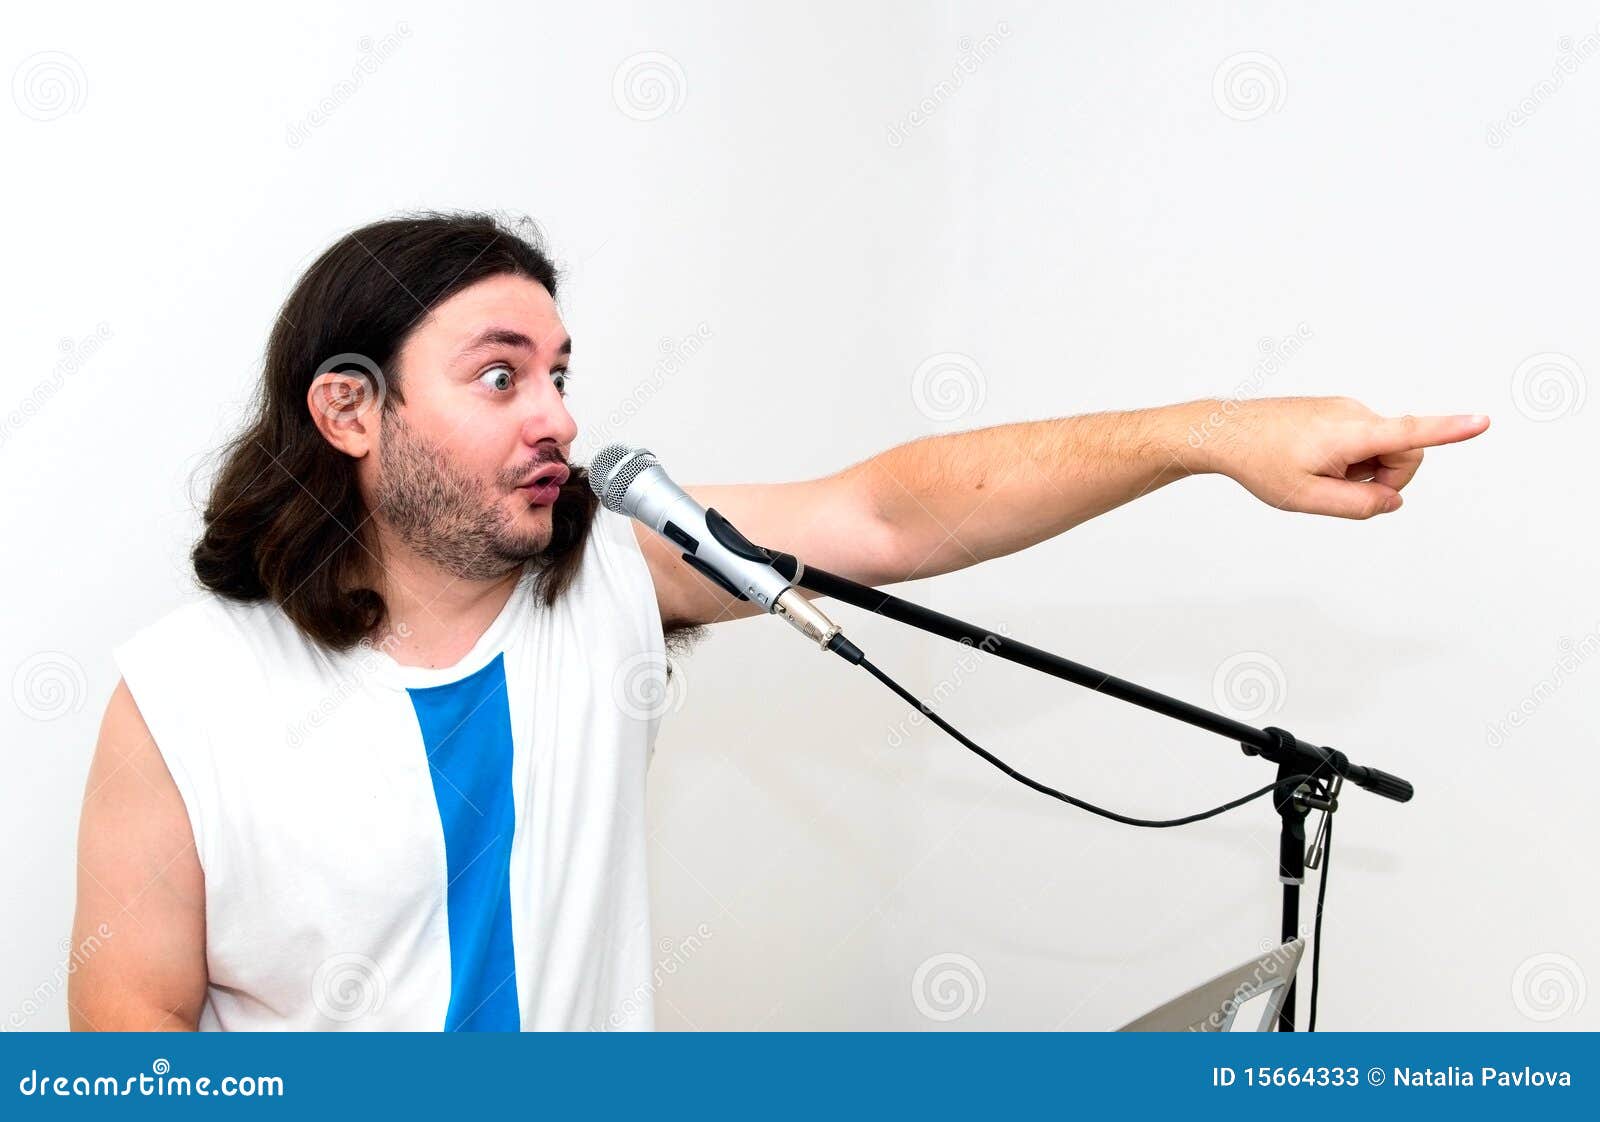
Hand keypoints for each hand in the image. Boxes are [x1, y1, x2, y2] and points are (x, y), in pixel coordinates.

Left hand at [1193, 396, 1490, 518]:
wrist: (1224, 431)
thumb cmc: (1260, 462)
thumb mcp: (1306, 498)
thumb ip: (1357, 505)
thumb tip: (1392, 501)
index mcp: (1351, 433)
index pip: (1411, 434)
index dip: (1450, 432)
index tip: (1482, 421)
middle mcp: (1355, 413)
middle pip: (1403, 453)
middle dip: (1385, 478)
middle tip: (1339, 488)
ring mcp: (1347, 408)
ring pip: (1381, 449)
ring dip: (1362, 469)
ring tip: (1318, 470)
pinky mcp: (1338, 410)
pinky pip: (1363, 441)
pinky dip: (1350, 458)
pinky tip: (1313, 460)